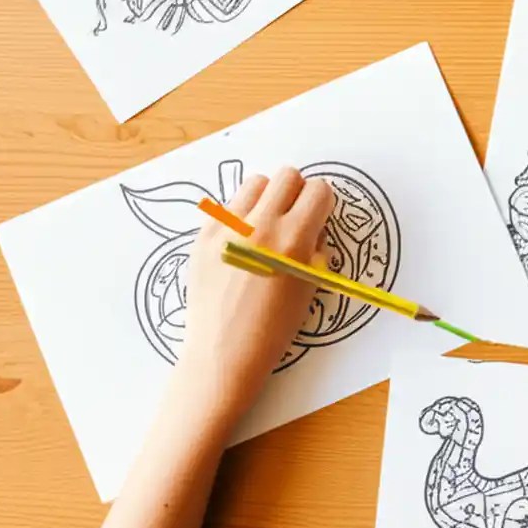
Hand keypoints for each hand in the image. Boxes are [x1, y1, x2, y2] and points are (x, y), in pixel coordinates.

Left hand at [178, 167, 335, 420]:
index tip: (318, 216)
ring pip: (256, 183)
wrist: (225, 351)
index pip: (319, 190)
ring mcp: (228, 229)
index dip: (322, 202)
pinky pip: (228, 206)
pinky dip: (240, 216)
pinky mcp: (204, 235)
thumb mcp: (310, 286)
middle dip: (297, 192)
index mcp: (294, 240)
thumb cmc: (275, 326)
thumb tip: (313, 222)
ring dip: (267, 197)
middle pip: (288, 175)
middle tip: (294, 216)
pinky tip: (241, 242)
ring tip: (265, 226)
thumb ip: (315, 247)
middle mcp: (261, 226)